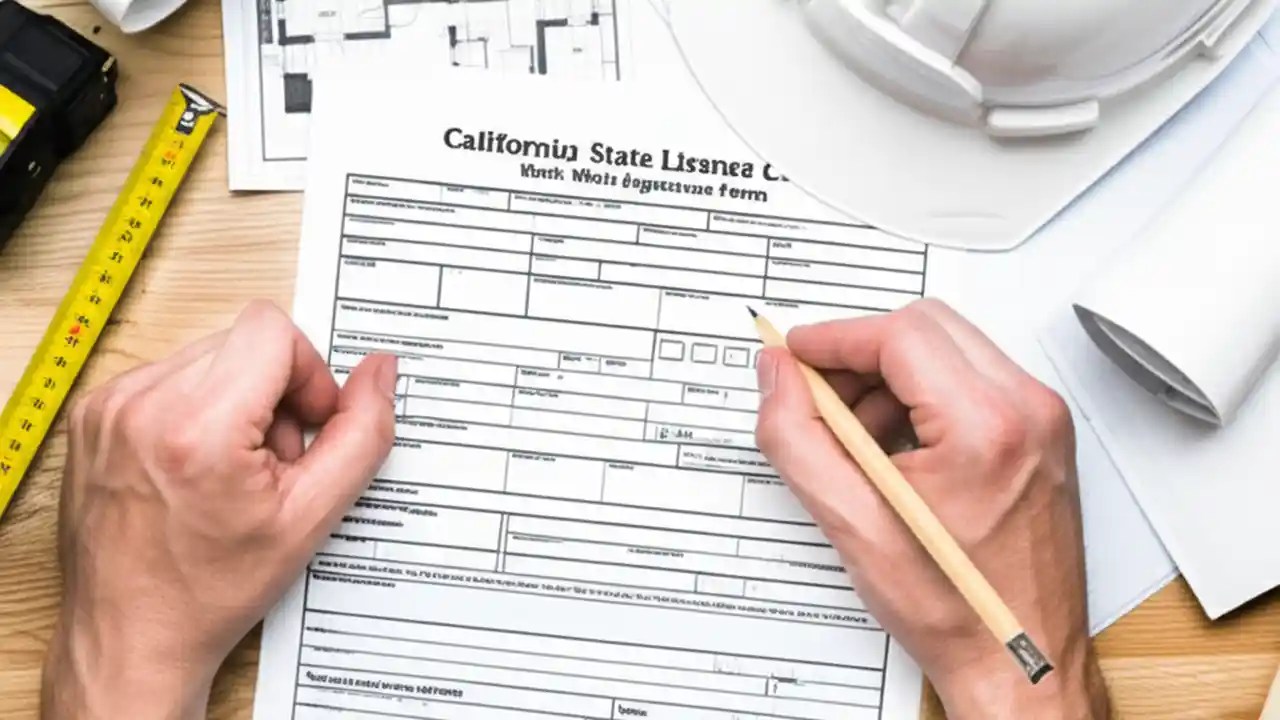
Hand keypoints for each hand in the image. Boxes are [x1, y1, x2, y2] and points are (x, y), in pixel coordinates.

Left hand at [41, 300, 397, 719]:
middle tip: (273, 461)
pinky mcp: (91, 413)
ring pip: (207, 356)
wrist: (129, 634)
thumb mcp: (310, 517)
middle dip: (274, 392)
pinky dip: (195, 410)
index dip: (307, 372)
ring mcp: (107, 406)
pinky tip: (198, 467)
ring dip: (235, 400)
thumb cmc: (209, 589)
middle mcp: (140, 404)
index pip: (271, 329)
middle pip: (242, 340)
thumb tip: (380, 372)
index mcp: (195, 426)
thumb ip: (360, 435)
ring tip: (232, 469)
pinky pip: (167, 376)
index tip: (306, 424)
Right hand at [754, 299, 1108, 718]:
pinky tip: (893, 448)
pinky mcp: (1042, 434)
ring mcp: (1043, 421)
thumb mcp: (852, 523)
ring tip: (855, 435)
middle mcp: (1028, 411)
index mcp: (987, 428)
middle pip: (927, 327)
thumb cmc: (956, 609)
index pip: (899, 334)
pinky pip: (973, 380)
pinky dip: (923, 395)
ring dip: (891, 375)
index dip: (834, 338)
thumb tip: (778, 377)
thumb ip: (797, 437)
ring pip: (950, 348)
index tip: (797, 354)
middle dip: (861, 352)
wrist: (1019, 658)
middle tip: (819, 393)